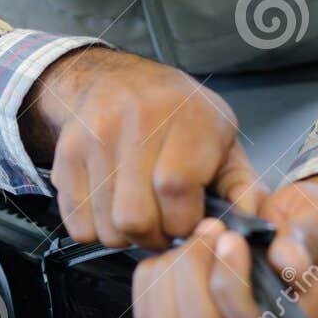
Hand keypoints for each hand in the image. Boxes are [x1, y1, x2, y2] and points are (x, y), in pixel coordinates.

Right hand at [22, 46, 263, 249]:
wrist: (118, 79)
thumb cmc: (179, 114)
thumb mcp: (223, 138)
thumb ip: (241, 186)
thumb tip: (251, 229)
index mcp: (186, 117)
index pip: (175, 189)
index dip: (183, 222)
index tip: (189, 224)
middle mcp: (136, 121)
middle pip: (134, 215)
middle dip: (152, 238)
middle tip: (161, 228)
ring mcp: (95, 135)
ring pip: (104, 224)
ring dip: (124, 236)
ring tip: (138, 215)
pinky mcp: (65, 152)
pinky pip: (75, 219)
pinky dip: (94, 228)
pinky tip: (111, 209)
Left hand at [131, 173, 317, 317]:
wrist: (302, 224)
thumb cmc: (316, 226)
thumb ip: (306, 240)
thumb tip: (288, 265)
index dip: (230, 283)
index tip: (232, 238)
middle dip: (196, 270)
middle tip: (212, 229)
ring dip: (172, 275)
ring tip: (196, 240)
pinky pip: (149, 315)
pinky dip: (153, 279)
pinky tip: (177, 254)